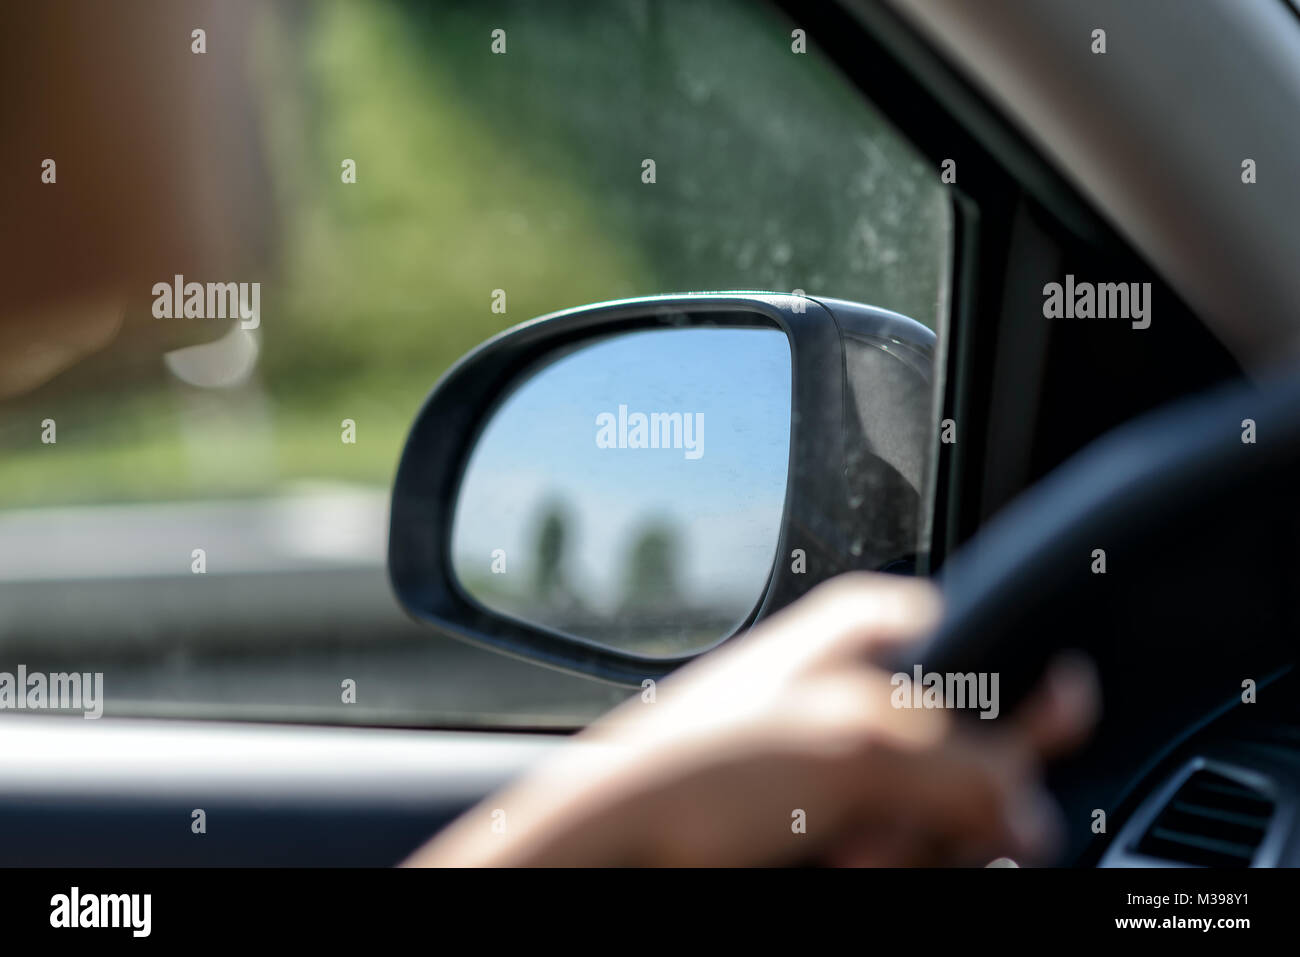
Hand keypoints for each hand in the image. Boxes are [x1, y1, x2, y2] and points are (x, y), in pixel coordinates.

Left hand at [405, 573, 1098, 866]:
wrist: (619, 841)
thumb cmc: (700, 767)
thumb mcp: (848, 755)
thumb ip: (964, 771)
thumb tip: (1040, 808)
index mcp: (869, 630)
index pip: (992, 658)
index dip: (1013, 724)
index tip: (1004, 781)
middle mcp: (862, 682)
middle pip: (972, 749)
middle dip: (941, 806)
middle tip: (877, 830)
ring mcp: (845, 746)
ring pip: (937, 806)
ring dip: (905, 843)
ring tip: (836, 850)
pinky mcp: (829, 804)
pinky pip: (898, 838)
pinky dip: (882, 857)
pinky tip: (832, 860)